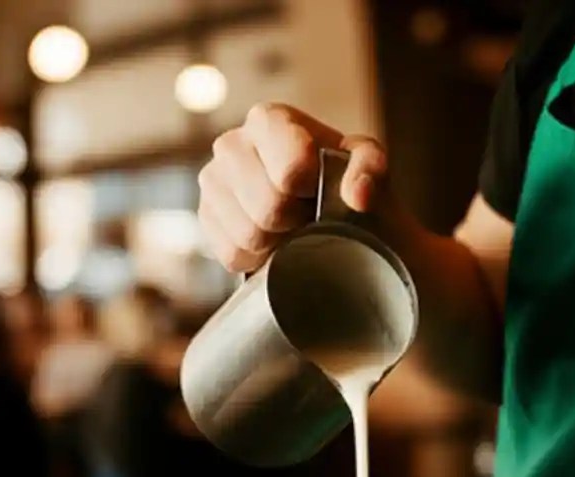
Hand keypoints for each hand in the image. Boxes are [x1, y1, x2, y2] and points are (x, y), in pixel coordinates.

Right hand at [198, 102, 388, 272]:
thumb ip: (369, 168)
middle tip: (308, 214)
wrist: (321, 208)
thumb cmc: (342, 180)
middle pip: (269, 207)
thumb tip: (356, 195)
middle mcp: (231, 144)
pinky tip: (272, 241)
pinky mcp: (204, 218)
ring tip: (291, 227)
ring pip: (249, 234)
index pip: (291, 169)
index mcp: (268, 119)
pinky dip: (259, 258)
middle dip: (297, 220)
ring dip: (279, 241)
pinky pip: (233, 254)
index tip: (321, 189)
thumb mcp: (367, 164)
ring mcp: (212, 181)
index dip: (313, 190)